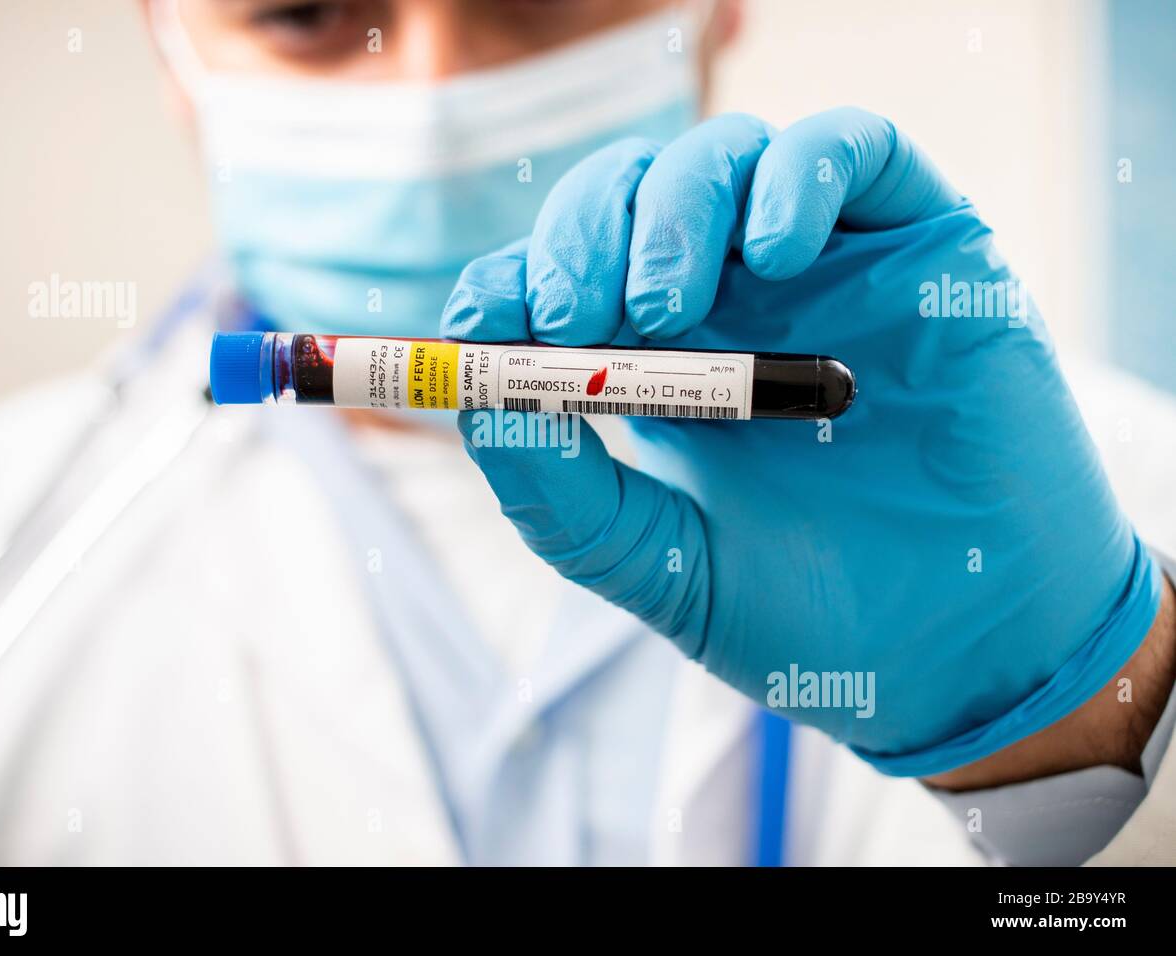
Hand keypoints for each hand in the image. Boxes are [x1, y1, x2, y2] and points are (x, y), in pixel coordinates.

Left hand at [440, 108, 1164, 776]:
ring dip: (671, 208)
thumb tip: (472, 400)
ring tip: (662, 306)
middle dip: (582, 238)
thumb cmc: (813, 615)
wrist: (967, 656)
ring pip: (726, 155)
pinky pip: (854, 149)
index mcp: (660, 362)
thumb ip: (560, 495)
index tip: (479, 326)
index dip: (512, 280)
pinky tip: (774, 254)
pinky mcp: (922, 242)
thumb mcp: (658, 567)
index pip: (563, 276)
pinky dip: (798, 176)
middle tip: (572, 316)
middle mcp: (735, 298)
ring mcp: (827, 264)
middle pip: (628, 198)